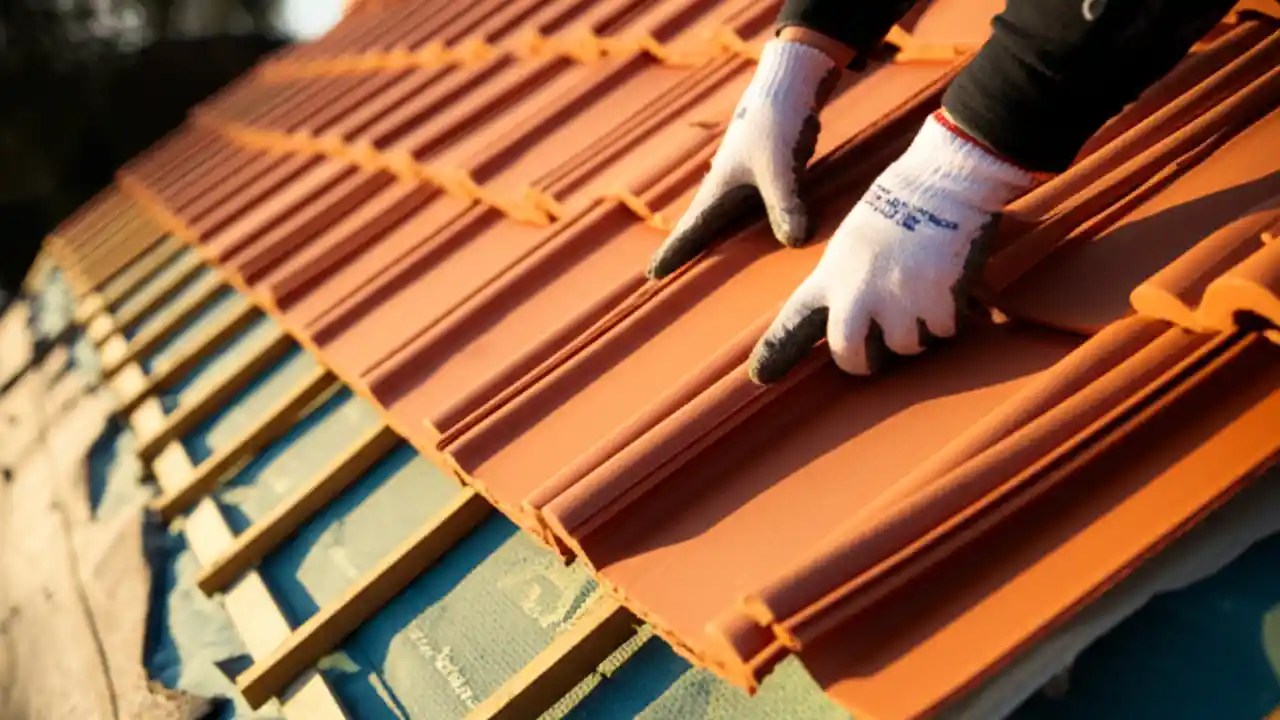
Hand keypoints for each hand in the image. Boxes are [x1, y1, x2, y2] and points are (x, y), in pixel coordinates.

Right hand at [647, 38, 840, 278]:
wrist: (787, 86)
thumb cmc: (776, 124)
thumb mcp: (782, 168)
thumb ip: (787, 205)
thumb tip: (794, 243)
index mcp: (719, 191)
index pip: (689, 231)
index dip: (671, 254)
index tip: (651, 275)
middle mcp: (724, 189)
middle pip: (698, 229)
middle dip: (683, 251)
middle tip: (660, 275)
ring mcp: (742, 182)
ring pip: (720, 220)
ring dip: (708, 239)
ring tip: (698, 260)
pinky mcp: (761, 176)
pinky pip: (746, 211)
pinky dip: (739, 228)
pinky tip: (745, 234)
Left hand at [749, 112, 1033, 382]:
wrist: (940, 180)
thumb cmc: (897, 202)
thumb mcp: (851, 241)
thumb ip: (843, 279)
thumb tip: (845, 314)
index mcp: (831, 274)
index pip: (793, 321)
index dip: (775, 352)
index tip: (759, 376)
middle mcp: (857, 294)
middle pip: (849, 356)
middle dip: (863, 363)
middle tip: (875, 358)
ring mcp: (897, 301)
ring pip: (905, 348)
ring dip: (916, 334)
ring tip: (922, 300)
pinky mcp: (935, 303)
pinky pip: (942, 331)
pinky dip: (948, 318)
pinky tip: (948, 290)